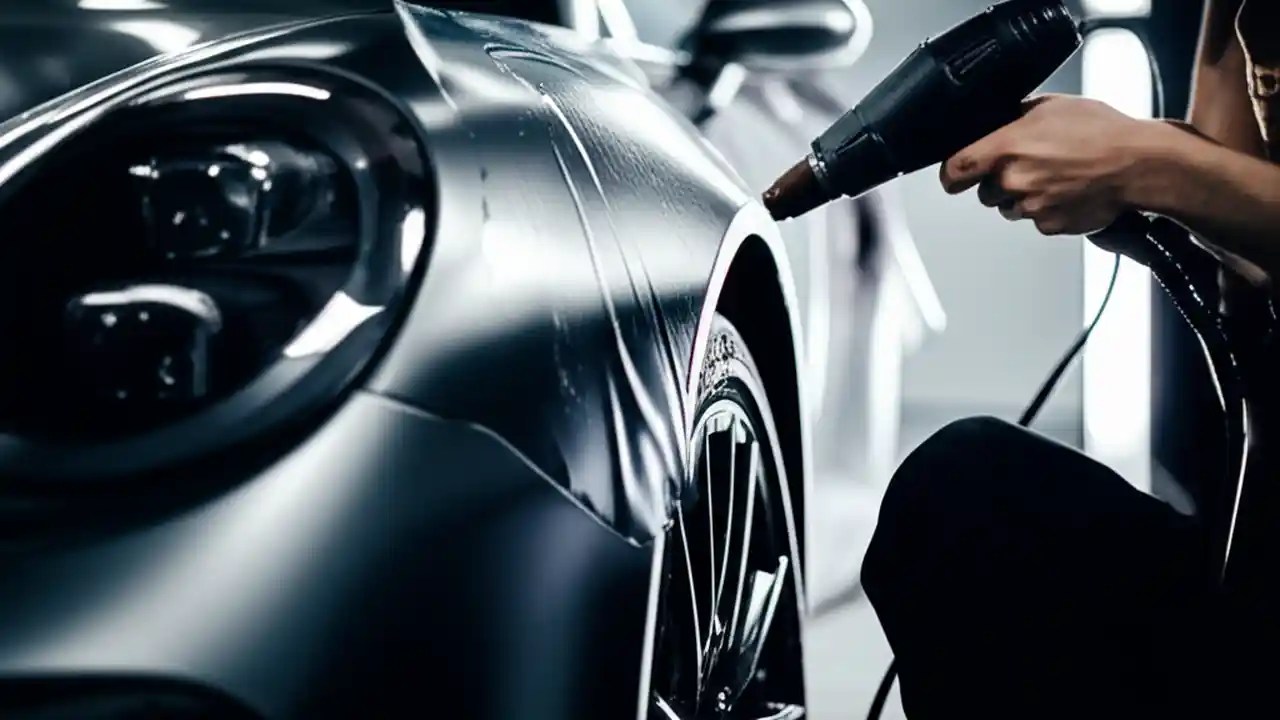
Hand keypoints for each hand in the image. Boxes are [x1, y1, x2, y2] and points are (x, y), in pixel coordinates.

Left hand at [939, 94, 1150, 235]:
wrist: (1138, 164)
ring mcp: (1030, 206)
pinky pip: (1035, 221)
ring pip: (1008, 208)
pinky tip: (1066, 191)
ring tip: (1053, 176)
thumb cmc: (1101, 132)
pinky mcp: (1048, 226)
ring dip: (1021, 197)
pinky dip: (1046, 210)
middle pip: (983, 192)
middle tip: (1028, 166)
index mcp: (1005, 147)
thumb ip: (1013, 118)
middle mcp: (1012, 180)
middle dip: (998, 182)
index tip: (955, 177)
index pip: (954, 170)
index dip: (952, 175)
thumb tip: (994, 122)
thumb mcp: (1050, 107)